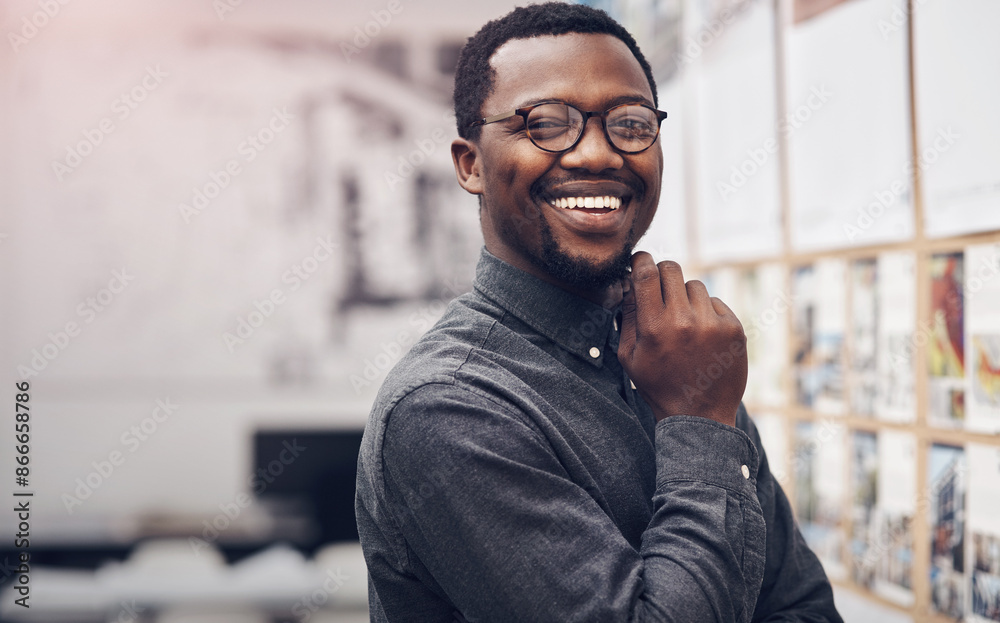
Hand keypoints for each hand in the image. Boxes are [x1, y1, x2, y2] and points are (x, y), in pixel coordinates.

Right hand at [617, 253, 746, 426]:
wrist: (699, 414)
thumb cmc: (658, 385)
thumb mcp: (630, 356)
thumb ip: (627, 317)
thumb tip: (627, 282)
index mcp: (654, 328)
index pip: (646, 274)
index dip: (641, 261)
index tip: (639, 261)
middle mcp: (684, 321)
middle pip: (671, 269)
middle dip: (662, 274)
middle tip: (660, 289)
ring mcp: (712, 323)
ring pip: (694, 286)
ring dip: (685, 297)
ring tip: (683, 323)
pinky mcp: (733, 328)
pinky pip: (714, 302)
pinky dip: (706, 312)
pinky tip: (701, 335)